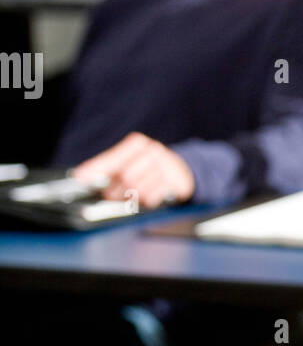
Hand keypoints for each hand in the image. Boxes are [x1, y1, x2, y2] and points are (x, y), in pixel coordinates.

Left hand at [73, 132, 194, 208]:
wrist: (181, 171)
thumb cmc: (147, 168)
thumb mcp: (129, 162)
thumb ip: (107, 168)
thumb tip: (82, 176)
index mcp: (136, 144)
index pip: (111, 158)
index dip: (95, 170)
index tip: (79, 178)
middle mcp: (152, 151)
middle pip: (125, 177)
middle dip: (116, 191)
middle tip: (113, 196)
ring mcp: (165, 165)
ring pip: (139, 189)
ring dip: (134, 197)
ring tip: (135, 195)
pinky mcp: (175, 181)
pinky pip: (154, 197)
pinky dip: (148, 201)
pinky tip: (151, 195)